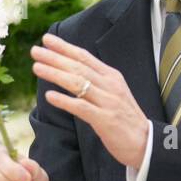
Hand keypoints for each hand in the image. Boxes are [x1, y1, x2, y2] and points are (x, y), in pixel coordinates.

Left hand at [32, 33, 149, 169]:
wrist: (145, 142)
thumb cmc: (124, 118)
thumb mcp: (112, 93)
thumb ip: (95, 81)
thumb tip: (71, 71)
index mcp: (111, 76)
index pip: (85, 57)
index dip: (65, 47)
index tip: (47, 38)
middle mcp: (110, 86)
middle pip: (78, 67)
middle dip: (55, 57)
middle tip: (35, 50)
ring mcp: (108, 102)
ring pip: (78, 83)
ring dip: (55, 74)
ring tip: (36, 68)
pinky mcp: (105, 120)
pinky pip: (81, 107)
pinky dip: (64, 101)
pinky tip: (49, 96)